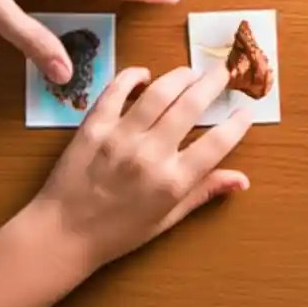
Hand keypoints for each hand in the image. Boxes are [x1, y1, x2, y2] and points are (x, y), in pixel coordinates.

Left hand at [30, 66, 252, 269]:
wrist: (61, 234)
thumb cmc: (117, 233)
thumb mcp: (166, 219)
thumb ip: (203, 192)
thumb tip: (242, 180)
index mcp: (172, 181)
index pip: (217, 143)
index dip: (237, 124)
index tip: (246, 110)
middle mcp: (150, 154)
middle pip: (192, 106)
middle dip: (213, 84)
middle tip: (223, 72)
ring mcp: (120, 137)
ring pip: (160, 92)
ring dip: (181, 75)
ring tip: (191, 71)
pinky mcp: (94, 126)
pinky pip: (116, 90)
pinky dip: (133, 76)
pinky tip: (145, 75)